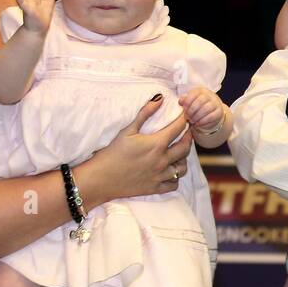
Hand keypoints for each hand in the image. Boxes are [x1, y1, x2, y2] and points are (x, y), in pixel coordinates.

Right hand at [77, 95, 193, 202]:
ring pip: (182, 168)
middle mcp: (162, 161)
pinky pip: (174, 184)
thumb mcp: (127, 130)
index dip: (184, 120)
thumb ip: (145, 113)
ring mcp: (160, 176)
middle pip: (185, 148)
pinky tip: (170, 171)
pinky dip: (175, 178)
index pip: (178, 128)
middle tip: (186, 133)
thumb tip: (159, 98)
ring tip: (178, 154)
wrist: (99, 179)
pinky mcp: (155, 188)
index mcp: (156, 144)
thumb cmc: (111, 153)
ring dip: (183, 159)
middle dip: (188, 138)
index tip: (185, 116)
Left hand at [179, 87, 225, 132]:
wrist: (212, 111)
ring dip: (196, 117)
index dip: (187, 102)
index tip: (184, 108)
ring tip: (192, 121)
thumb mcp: (191, 101)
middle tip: (187, 117)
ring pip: (206, 109)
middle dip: (191, 111)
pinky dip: (202, 122)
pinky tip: (197, 124)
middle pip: (200, 101)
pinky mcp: (219, 112)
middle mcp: (209, 96)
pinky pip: (211, 117)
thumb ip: (185, 100)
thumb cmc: (198, 105)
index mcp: (201, 91)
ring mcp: (215, 104)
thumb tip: (181, 101)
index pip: (193, 94)